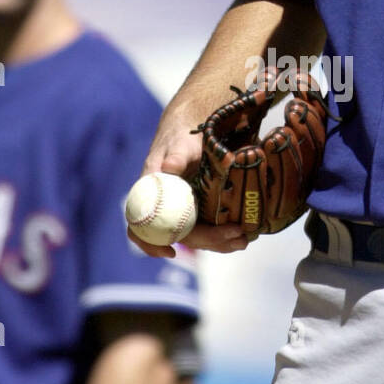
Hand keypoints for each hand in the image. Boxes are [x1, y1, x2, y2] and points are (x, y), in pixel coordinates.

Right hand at [130, 114, 249, 259]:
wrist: (192, 132)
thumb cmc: (181, 138)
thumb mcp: (179, 145)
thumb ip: (176, 156)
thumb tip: (169, 168)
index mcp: (150, 196)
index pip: (140, 227)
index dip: (150, 244)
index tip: (171, 251)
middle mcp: (164, 209)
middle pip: (180, 236)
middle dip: (208, 240)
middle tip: (236, 236)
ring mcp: (181, 213)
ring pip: (196, 237)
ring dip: (219, 243)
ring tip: (243, 240)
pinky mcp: (197, 213)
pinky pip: (206, 230)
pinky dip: (222, 235)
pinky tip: (241, 235)